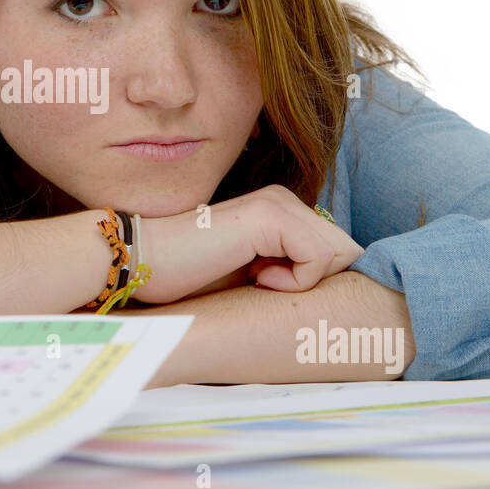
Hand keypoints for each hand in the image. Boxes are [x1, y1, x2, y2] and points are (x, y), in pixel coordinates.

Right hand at [116, 184, 362, 306]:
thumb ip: (289, 270)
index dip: (315, 280)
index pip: (335, 248)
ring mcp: (278, 203)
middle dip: (317, 281)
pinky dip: (295, 281)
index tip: (270, 288)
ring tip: (257, 281)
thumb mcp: (251, 274)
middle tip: (265, 285)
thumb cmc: (188, 277)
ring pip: (339, 253)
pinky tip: (256, 279)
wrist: (144, 262)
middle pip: (345, 250)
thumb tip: (333, 289)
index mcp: (279, 209)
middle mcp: (283, 199)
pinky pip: (319, 258)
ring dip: (304, 280)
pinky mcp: (271, 217)